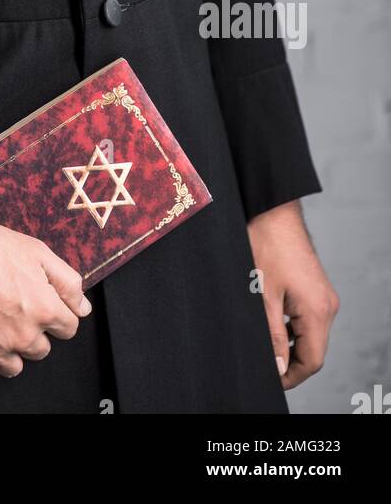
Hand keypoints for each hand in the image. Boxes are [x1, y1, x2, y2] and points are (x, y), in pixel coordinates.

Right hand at [0, 220, 92, 379]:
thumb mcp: (37, 251)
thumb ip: (67, 282)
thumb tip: (84, 308)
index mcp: (44, 310)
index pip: (68, 329)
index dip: (56, 314)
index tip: (41, 304)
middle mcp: (24, 335)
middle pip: (42, 350)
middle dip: (32, 331)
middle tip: (12, 307)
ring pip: (15, 366)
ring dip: (10, 349)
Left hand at [247, 199, 339, 390]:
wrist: (273, 211)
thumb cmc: (266, 246)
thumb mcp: (263, 295)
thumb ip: (272, 336)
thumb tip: (279, 368)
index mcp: (317, 310)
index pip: (313, 361)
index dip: (291, 376)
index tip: (270, 379)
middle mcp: (327, 305)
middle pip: (314, 350)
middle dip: (291, 362)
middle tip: (264, 363)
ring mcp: (324, 296)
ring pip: (311, 335)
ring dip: (291, 345)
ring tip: (264, 344)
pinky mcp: (316, 288)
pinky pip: (309, 319)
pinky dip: (293, 329)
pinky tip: (272, 324)